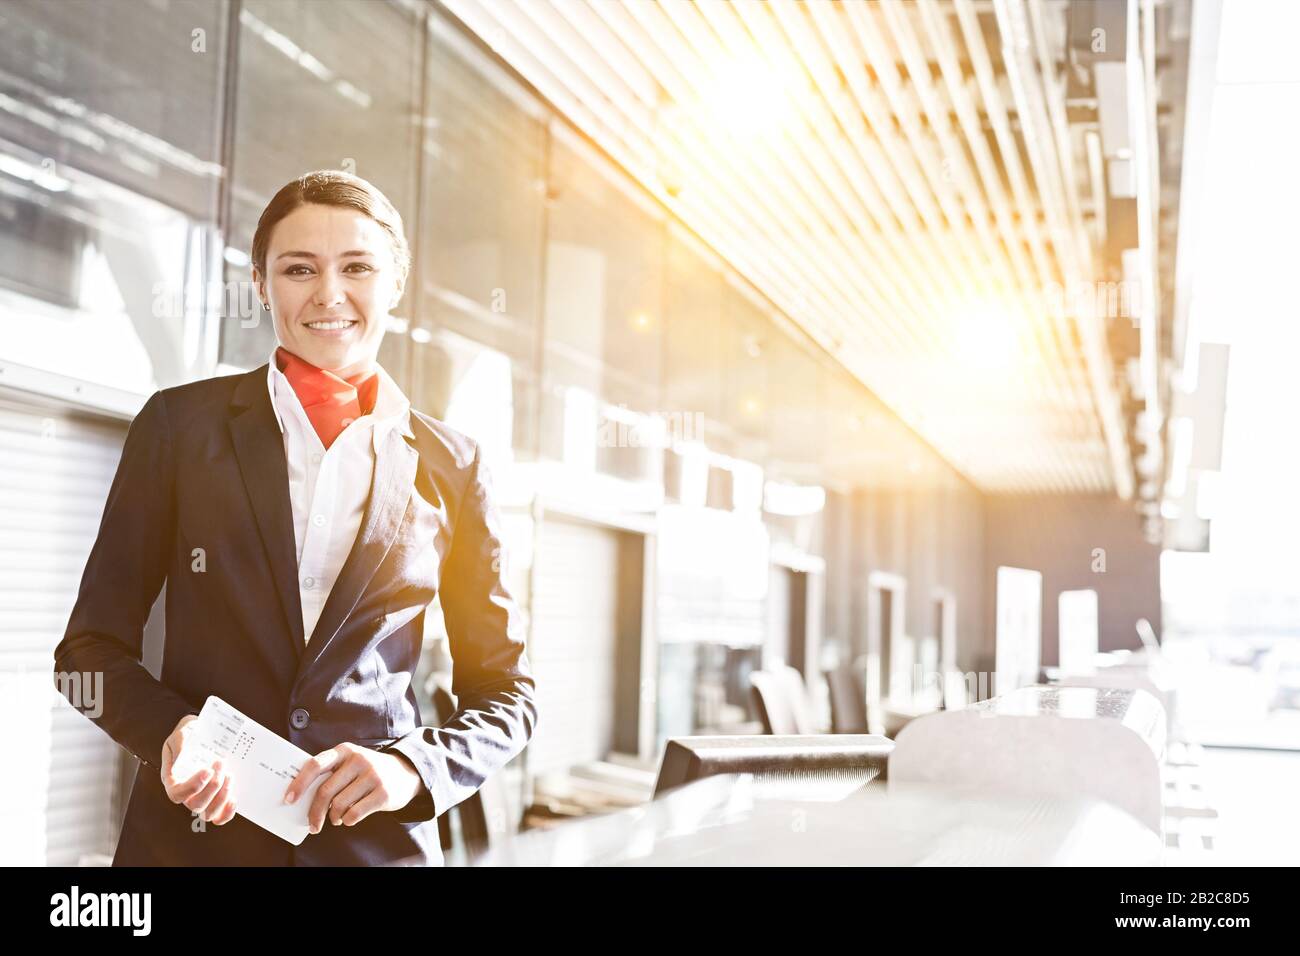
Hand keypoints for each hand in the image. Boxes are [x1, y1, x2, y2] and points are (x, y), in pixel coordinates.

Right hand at [160, 714, 235, 824]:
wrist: (205, 732)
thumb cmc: (191, 734)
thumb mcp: (183, 734)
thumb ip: (182, 745)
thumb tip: (185, 758)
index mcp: (173, 780)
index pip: (177, 794)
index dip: (192, 787)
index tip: (207, 771)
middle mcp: (186, 793)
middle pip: (196, 805)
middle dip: (212, 788)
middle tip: (221, 764)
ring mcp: (202, 798)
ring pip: (208, 813)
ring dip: (221, 797)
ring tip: (230, 776)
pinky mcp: (217, 798)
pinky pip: (219, 816)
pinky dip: (227, 812)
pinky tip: (234, 798)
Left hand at [282, 743, 421, 833]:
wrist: (405, 773)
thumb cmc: (367, 771)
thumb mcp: (351, 763)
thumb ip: (331, 774)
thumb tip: (304, 799)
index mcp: (345, 750)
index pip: (316, 765)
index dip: (300, 783)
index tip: (289, 799)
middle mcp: (359, 759)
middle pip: (325, 791)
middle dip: (315, 812)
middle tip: (312, 825)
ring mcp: (373, 775)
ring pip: (338, 805)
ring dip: (334, 817)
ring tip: (336, 818)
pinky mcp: (383, 793)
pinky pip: (354, 814)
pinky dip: (348, 821)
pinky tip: (350, 818)